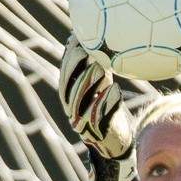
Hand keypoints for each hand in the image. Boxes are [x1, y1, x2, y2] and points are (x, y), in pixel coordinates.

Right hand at [58, 35, 136, 180]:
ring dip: (90, 85)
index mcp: (70, 99)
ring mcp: (84, 124)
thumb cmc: (107, 109)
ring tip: (100, 68)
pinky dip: (107, 104)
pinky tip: (115, 90)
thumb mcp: (100, 86)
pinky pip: (101, 119)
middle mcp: (72, 111)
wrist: (115, 142)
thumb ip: (94, 66)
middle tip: (87, 51)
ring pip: (82, 104)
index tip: (75, 40)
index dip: (68, 59)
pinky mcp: (99, 134)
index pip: (65, 77)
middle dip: (76, 69)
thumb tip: (89, 38)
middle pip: (69, 90)